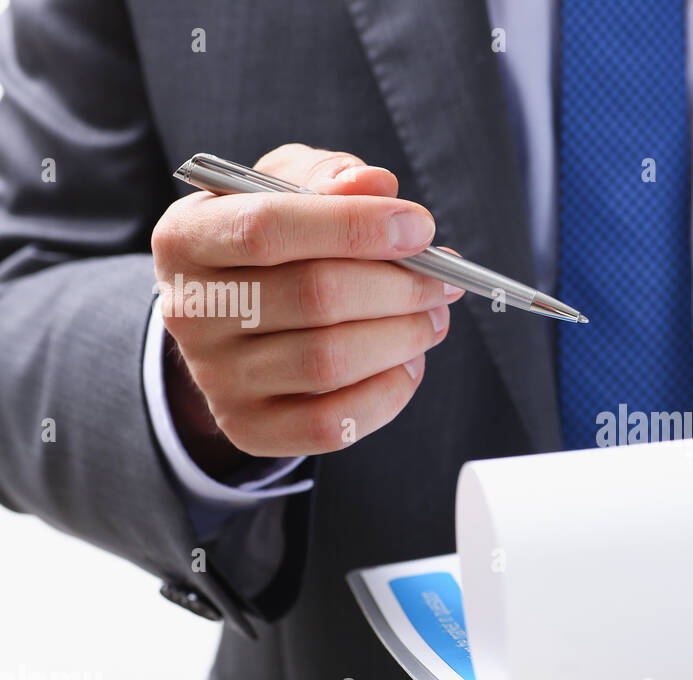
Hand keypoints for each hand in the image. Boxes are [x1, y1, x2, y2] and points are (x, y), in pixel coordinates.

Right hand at [151, 143, 462, 474]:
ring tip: (432, 317)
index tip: (420, 227)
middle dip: (399, 286)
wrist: (230, 321)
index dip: (355, 226)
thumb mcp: (285, 189)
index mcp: (186, 238)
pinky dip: (389, 391)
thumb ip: (327, 178)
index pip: (267, 227)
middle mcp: (190, 312)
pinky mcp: (248, 427)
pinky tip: (406, 361)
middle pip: (314, 297)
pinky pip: (333, 423)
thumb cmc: (271, 243)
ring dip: (403, 337)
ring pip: (329, 362)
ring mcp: (216, 378)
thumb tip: (375, 185)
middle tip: (443, 280)